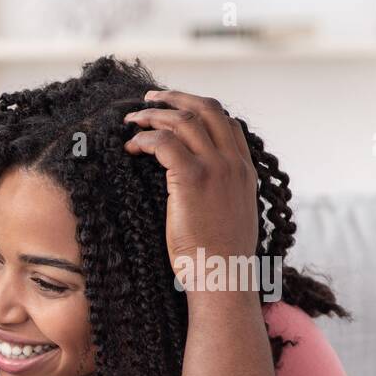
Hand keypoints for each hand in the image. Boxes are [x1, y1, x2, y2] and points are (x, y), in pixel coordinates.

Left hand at [123, 89, 258, 283]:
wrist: (223, 276)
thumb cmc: (219, 258)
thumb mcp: (229, 217)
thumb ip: (221, 194)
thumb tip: (199, 191)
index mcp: (245, 169)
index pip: (226, 122)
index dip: (197, 109)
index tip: (174, 110)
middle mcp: (234, 162)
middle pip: (206, 109)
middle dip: (175, 99)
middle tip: (148, 100)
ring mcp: (216, 168)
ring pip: (183, 121)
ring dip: (153, 116)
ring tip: (130, 120)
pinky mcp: (192, 179)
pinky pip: (164, 144)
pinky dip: (145, 140)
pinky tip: (131, 147)